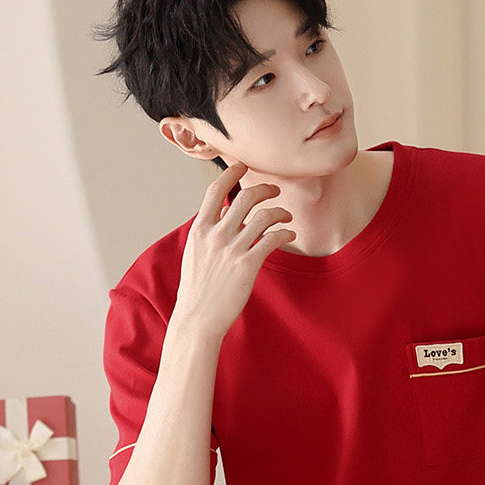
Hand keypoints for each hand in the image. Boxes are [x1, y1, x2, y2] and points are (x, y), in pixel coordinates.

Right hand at [173, 163, 294, 338]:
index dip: (231, 173)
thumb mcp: (195, 253)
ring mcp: (232, 249)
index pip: (215, 189)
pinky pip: (272, 239)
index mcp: (200, 228)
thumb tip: (221, 214)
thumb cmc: (197, 289)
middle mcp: (216, 234)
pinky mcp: (248, 265)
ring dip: (280, 211)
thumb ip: (208, 232)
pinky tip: (289, 235)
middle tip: (275, 190)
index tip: (243, 167)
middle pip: (245, 197)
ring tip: (286, 215)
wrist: (198, 317)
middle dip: (265, 189)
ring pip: (264, 216)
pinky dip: (285, 233)